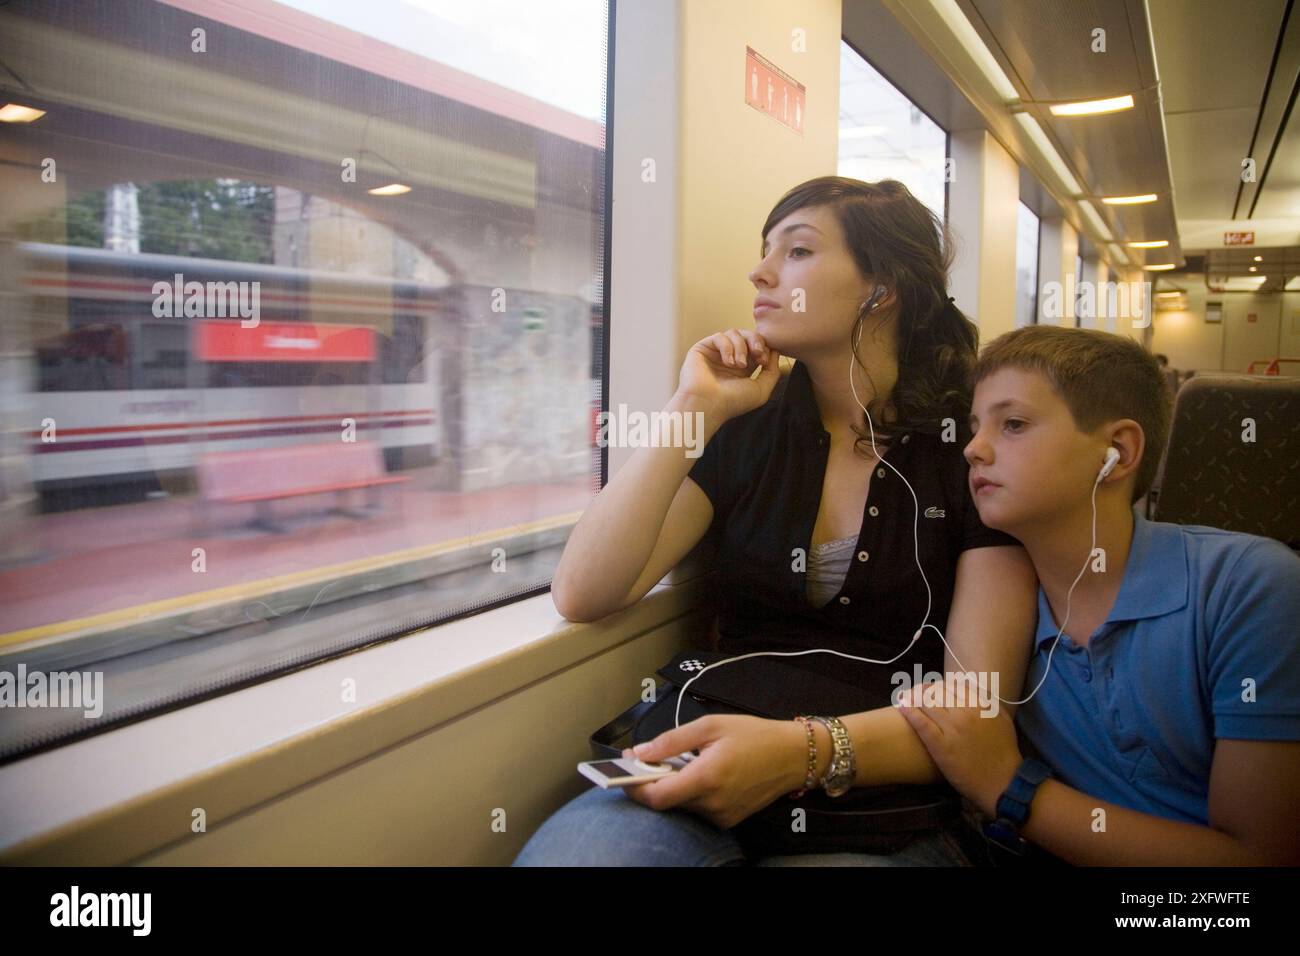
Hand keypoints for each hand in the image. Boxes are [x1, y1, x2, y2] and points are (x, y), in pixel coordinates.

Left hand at [619, 714, 800, 829]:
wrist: (794, 756)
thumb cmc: (754, 735)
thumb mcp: (711, 726)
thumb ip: (672, 741)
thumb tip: (641, 751)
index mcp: (707, 778)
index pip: (656, 796)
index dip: (634, 786)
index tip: (623, 769)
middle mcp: (713, 804)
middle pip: (666, 802)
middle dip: (650, 781)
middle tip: (646, 756)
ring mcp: (722, 816)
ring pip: (681, 806)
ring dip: (671, 786)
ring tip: (679, 761)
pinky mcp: (729, 820)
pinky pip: (698, 809)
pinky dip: (689, 792)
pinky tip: (698, 773)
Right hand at [677, 329, 781, 423]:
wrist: (708, 405)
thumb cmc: (733, 402)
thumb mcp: (761, 389)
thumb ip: (772, 371)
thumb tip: (775, 351)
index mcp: (743, 368)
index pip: (757, 346)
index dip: (764, 348)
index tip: (764, 361)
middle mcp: (729, 358)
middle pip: (747, 335)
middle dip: (756, 342)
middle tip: (757, 354)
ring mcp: (715, 353)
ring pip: (734, 333)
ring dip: (741, 347)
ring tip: (739, 365)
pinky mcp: (702, 348)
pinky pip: (719, 337)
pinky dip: (727, 347)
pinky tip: (728, 363)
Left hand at [896, 686, 1021, 816]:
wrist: (1002, 782)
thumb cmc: (1004, 752)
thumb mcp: (1001, 719)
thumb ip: (986, 701)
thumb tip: (969, 687)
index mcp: (980, 704)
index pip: (952, 685)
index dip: (938, 685)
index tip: (932, 688)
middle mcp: (965, 712)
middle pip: (936, 691)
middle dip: (924, 689)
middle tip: (916, 692)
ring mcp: (952, 728)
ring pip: (926, 702)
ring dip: (913, 696)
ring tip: (905, 696)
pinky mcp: (940, 745)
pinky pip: (921, 722)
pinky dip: (909, 711)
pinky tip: (902, 705)